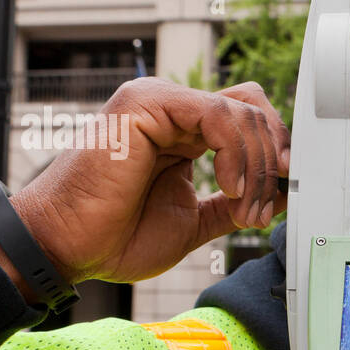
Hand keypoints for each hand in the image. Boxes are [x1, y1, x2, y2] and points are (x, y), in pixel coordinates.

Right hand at [0, 79, 288, 290]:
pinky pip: (217, 113)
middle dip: (271, 162)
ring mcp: (159, 102)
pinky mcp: (145, 104)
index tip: (283, 193)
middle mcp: (174, 111)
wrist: (66, 247)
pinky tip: (227, 188)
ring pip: (242, 111)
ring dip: (256, 166)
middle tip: (262, 209)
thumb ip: (234, 203)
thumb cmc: (115, 236)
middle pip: (254, 109)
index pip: (249, 119)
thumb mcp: (195, 221)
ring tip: (243, 208)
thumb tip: (281, 195)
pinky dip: (235, 154)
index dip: (275, 152)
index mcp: (185, 132)